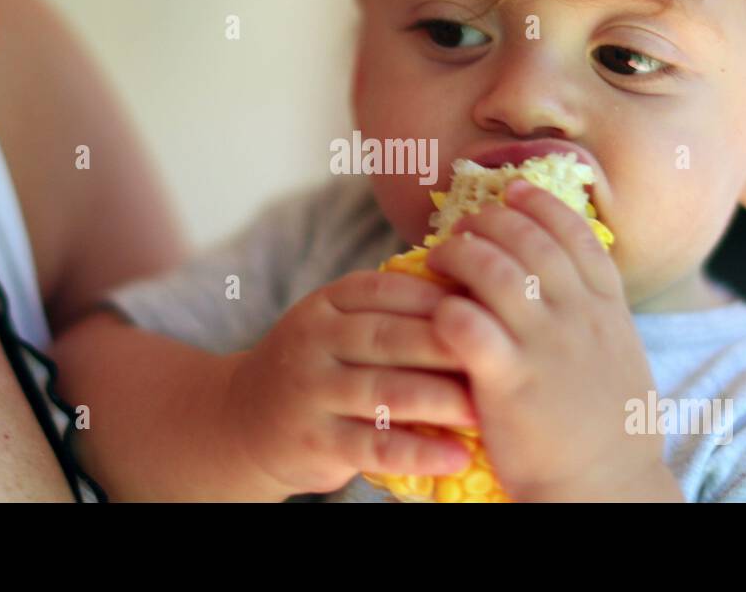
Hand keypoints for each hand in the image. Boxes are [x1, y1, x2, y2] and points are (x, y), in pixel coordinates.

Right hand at [223, 270, 475, 495]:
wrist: (241, 421)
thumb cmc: (319, 368)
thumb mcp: (339, 325)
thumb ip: (392, 312)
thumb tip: (478, 295)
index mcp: (328, 303)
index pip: (389, 291)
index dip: (441, 298)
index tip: (491, 308)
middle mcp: (315, 341)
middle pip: (390, 338)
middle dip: (450, 347)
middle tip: (504, 356)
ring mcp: (310, 391)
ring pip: (384, 391)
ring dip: (440, 400)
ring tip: (486, 409)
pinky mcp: (313, 441)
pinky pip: (373, 447)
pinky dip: (419, 452)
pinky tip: (457, 456)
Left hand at [425, 179, 680, 500]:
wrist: (604, 487)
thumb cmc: (605, 428)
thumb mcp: (618, 355)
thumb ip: (594, 311)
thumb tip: (569, 276)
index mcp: (608, 308)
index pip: (576, 232)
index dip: (540, 203)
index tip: (512, 190)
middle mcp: (579, 317)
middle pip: (529, 239)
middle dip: (490, 221)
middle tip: (465, 226)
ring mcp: (545, 346)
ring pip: (494, 268)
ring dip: (460, 254)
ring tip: (439, 259)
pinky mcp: (508, 381)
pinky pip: (465, 323)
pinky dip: (445, 308)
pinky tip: (434, 312)